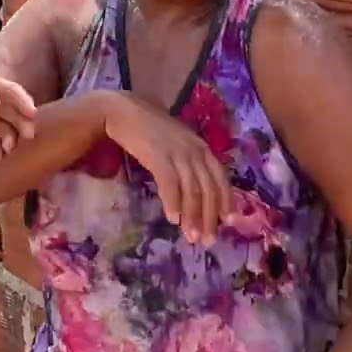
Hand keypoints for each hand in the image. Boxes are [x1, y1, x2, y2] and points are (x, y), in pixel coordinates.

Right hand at [103, 93, 233, 244]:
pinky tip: (172, 217)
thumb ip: (188, 160)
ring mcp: (177, 153)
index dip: (226, 201)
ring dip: (192, 216)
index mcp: (202, 147)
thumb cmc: (149, 128)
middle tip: (207, 239)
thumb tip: (196, 189)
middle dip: (209, 217)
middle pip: (208, 189)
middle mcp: (195, 151)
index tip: (229, 222)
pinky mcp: (158, 157)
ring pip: (191, 191)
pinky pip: (170, 185)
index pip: (221, 178)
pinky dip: (172, 203)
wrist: (123, 111)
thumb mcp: (177, 143)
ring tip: (190, 236)